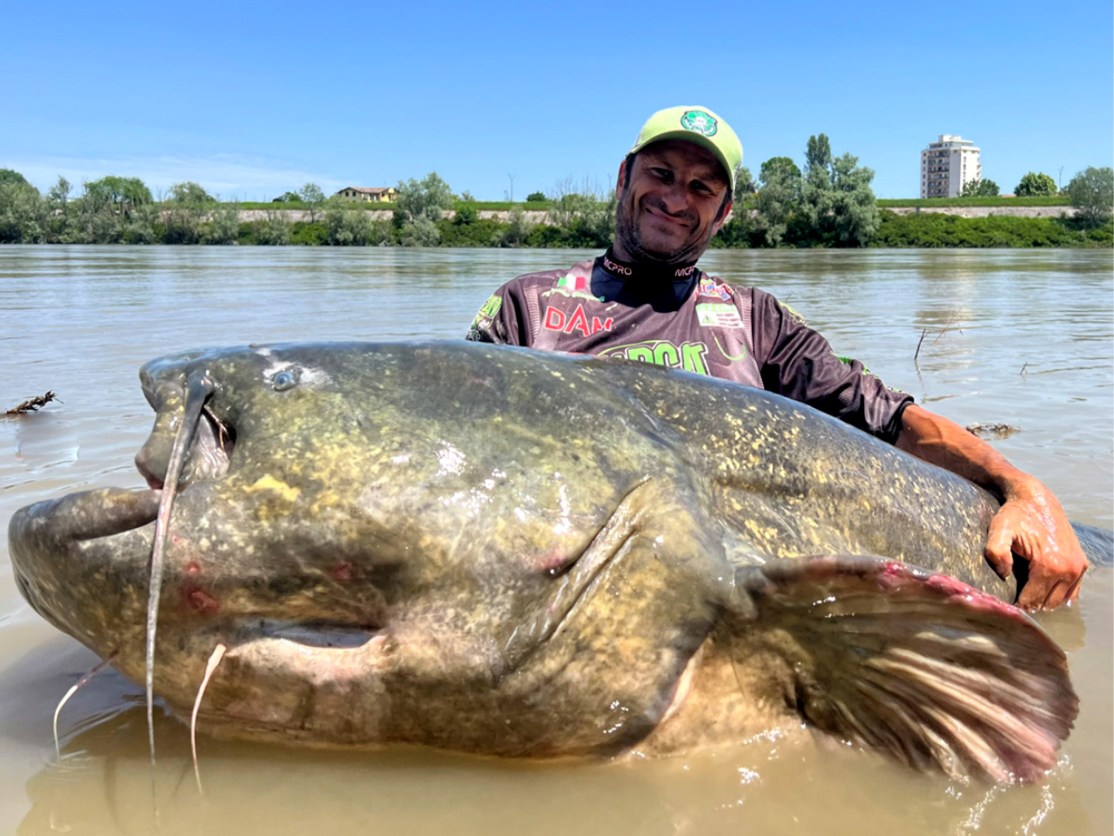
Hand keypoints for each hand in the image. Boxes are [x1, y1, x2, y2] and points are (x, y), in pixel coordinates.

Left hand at [984, 479, 1087, 610]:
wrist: (1036, 499)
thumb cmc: (1015, 515)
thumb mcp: (999, 529)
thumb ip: (996, 551)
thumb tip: (1004, 574)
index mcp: (1050, 565)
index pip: (1032, 601)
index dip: (1016, 605)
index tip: (1004, 603)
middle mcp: (1069, 569)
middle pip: (1047, 603)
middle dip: (1030, 604)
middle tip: (1013, 599)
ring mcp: (1078, 568)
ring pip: (1060, 600)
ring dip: (1044, 600)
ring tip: (1026, 594)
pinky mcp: (1082, 564)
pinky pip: (1072, 591)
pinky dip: (1058, 594)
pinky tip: (1042, 589)